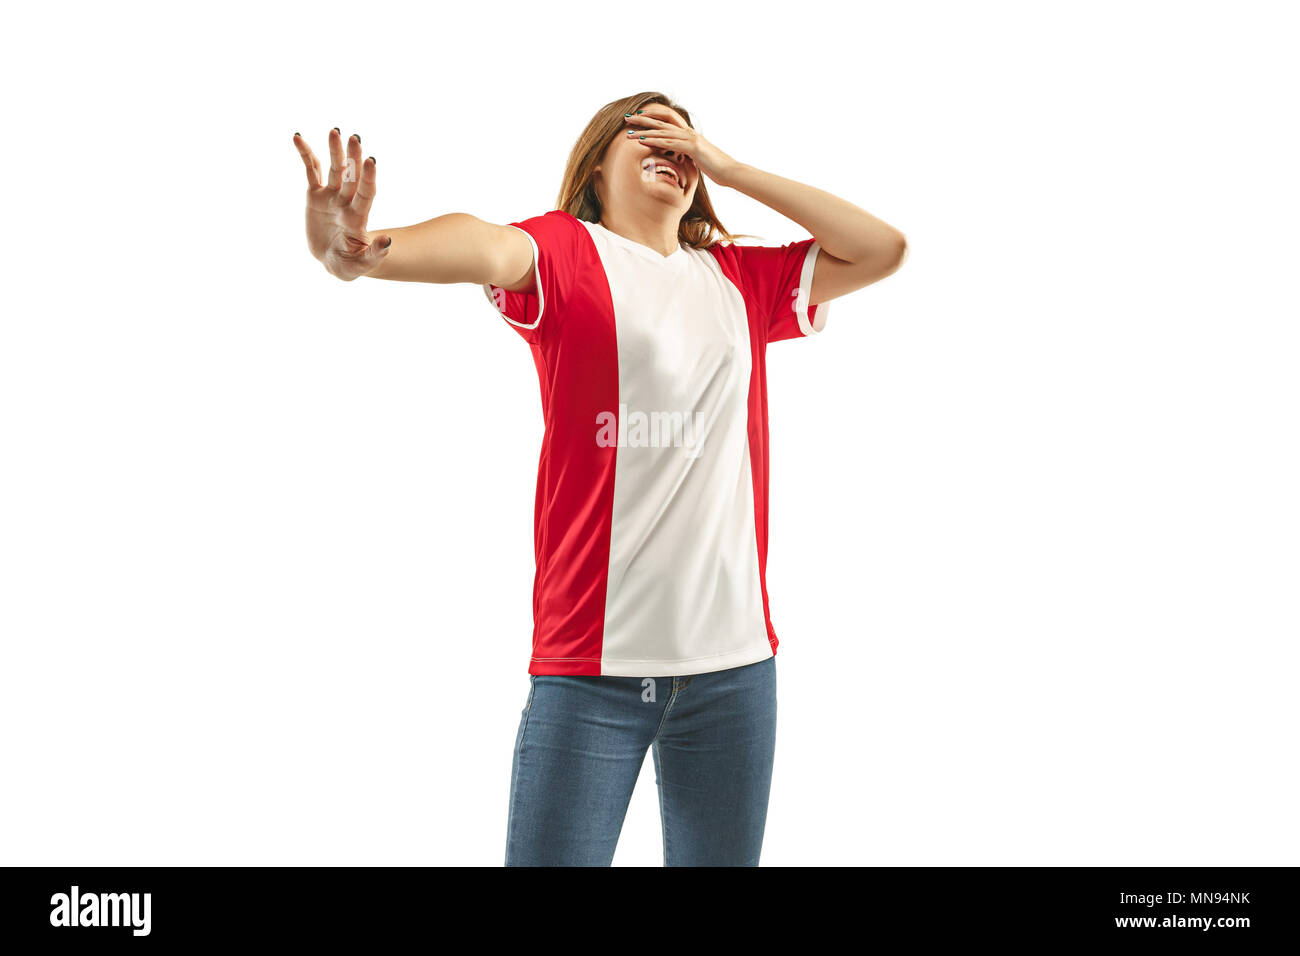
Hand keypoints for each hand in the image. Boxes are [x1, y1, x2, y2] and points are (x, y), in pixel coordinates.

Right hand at [292, 130, 390, 280]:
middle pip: (351, 176)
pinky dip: (305, 154)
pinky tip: (298, 137)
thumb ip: (374, 253)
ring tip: (335, 131)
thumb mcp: (361, 264)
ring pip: (334, 169)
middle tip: (355, 138)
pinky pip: (311, 171)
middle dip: (353, 158)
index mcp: (357, 217)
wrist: (334, 261)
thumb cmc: (350, 265)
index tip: (372, 160)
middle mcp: (346, 202)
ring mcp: (331, 197)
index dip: (368, 178)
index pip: (366, 194)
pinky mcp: (315, 196)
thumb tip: (388, 241)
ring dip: (335, 151)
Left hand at [621, 106, 740, 186]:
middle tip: (626, 117)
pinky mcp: (692, 147)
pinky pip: (669, 142)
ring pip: (662, 131)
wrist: (729, 171)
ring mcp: (690, 138)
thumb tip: (679, 158)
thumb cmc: (715, 168)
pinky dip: (654, 140)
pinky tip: (642, 141)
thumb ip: (686, 155)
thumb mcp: (697, 160)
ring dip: (643, 131)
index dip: (652, 117)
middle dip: (642, 119)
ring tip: (628, 132)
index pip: (667, 120)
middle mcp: (688, 132)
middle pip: (661, 121)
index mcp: (688, 133)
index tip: (637, 117)